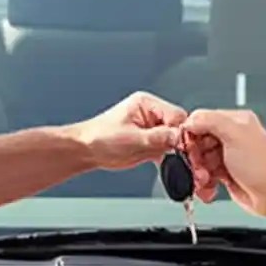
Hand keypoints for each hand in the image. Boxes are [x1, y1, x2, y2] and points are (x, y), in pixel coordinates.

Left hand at [72, 92, 186, 170]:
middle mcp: (150, 114)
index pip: (176, 114)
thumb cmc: (99, 138)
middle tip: (170, 153)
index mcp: (146, 103)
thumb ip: (158, 137)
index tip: (179, 144)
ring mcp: (150, 129)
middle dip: (174, 141)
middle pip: (177, 126)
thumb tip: (179, 136)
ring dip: (169, 151)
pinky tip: (157, 162)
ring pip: (173, 140)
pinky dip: (165, 157)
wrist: (85, 151)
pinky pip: (166, 149)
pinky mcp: (149, 143)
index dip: (179, 130)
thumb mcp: (132, 138)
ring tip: (155, 156)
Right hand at [180, 109, 265, 216]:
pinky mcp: (226, 174)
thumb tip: (190, 121)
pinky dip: (203, 185)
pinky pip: (205, 176)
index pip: (201, 121)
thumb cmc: (263, 166)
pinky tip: (209, 188)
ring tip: (206, 180)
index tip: (189, 149)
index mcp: (235, 121)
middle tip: (200, 168)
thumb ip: (210, 121)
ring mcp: (228, 156)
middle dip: (195, 158)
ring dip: (198, 173)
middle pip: (197, 143)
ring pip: (200, 161)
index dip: (191, 135)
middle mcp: (231, 137)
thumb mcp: (235, 135)